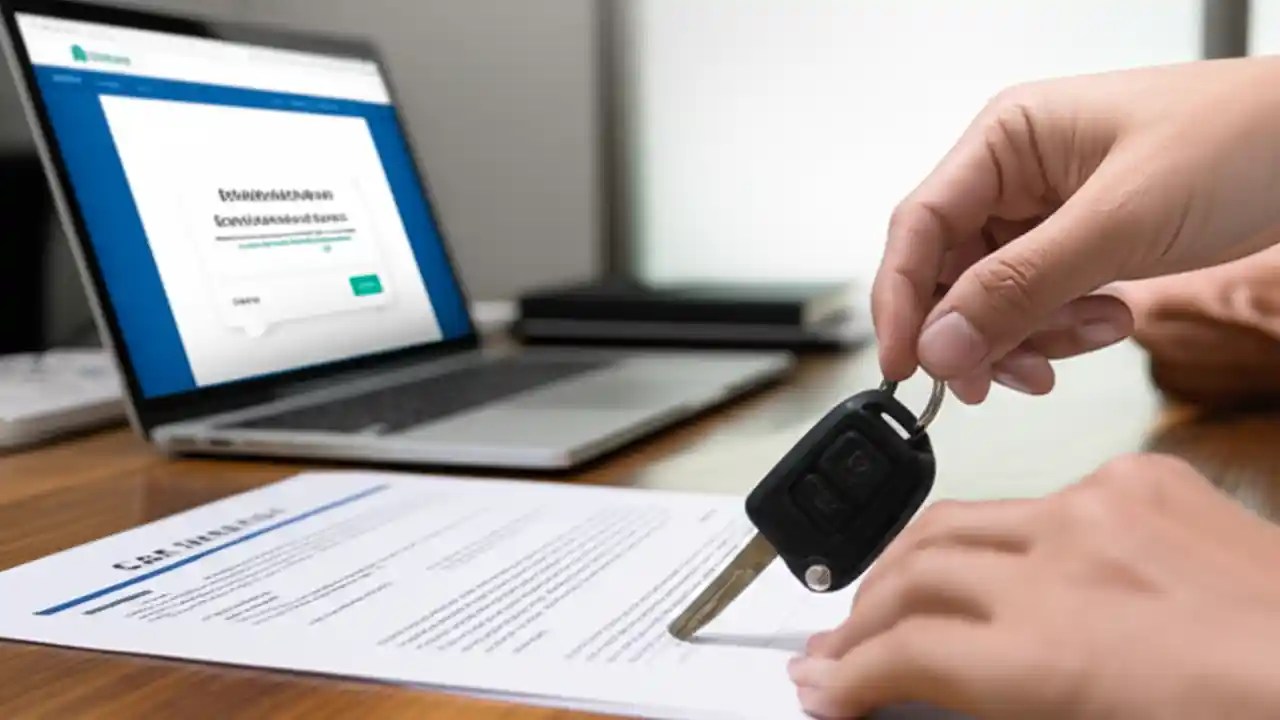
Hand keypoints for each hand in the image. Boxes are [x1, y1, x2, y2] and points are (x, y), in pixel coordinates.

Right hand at [792, 454, 1279, 718]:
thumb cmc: (1245, 719)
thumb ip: (998, 708)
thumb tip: (928, 693)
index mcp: (1057, 657)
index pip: (907, 654)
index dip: (848, 677)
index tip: (824, 690)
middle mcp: (1066, 565)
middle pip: (912, 575)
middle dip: (859, 620)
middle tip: (839, 651)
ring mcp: (1102, 506)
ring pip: (956, 519)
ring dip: (906, 562)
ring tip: (886, 594)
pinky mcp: (1139, 476)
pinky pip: (1039, 497)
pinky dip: (1003, 534)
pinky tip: (1003, 563)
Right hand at [874, 58, 1279, 402]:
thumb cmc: (1241, 141)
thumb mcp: (1121, 221)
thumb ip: (1021, 287)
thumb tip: (939, 344)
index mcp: (1006, 139)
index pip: (918, 226)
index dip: (901, 300)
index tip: (905, 366)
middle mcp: (1015, 173)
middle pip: (951, 271)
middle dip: (977, 331)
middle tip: (998, 380)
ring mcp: (1046, 211)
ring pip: (995, 297)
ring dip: (1030, 335)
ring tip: (1090, 337)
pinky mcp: (1079, 242)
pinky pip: (1040, 302)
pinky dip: (1063, 328)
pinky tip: (1109, 322)